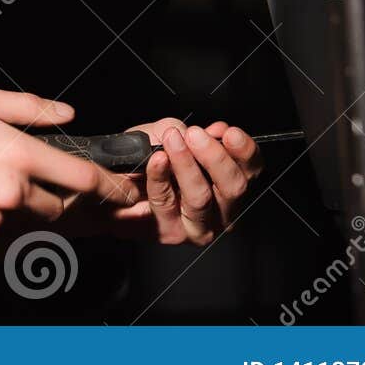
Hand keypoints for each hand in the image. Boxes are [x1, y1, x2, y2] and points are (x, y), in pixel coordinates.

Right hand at [0, 84, 141, 237]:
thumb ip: (29, 107)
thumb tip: (67, 113)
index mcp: (17, 151)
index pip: (82, 179)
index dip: (111, 188)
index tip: (125, 190)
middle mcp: (10, 189)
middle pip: (62, 207)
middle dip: (67, 199)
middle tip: (57, 184)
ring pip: (30, 220)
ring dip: (31, 208)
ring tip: (2, 181)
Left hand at [107, 118, 263, 245]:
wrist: (113, 179)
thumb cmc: (147, 157)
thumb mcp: (172, 133)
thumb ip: (194, 133)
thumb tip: (214, 132)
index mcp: (228, 184)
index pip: (251, 170)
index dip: (244, 151)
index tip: (229, 133)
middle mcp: (220, 211)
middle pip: (233, 187)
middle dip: (215, 157)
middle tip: (195, 135)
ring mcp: (196, 226)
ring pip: (201, 197)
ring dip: (186, 165)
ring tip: (172, 141)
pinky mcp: (169, 232)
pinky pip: (167, 202)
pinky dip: (160, 177)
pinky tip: (157, 160)